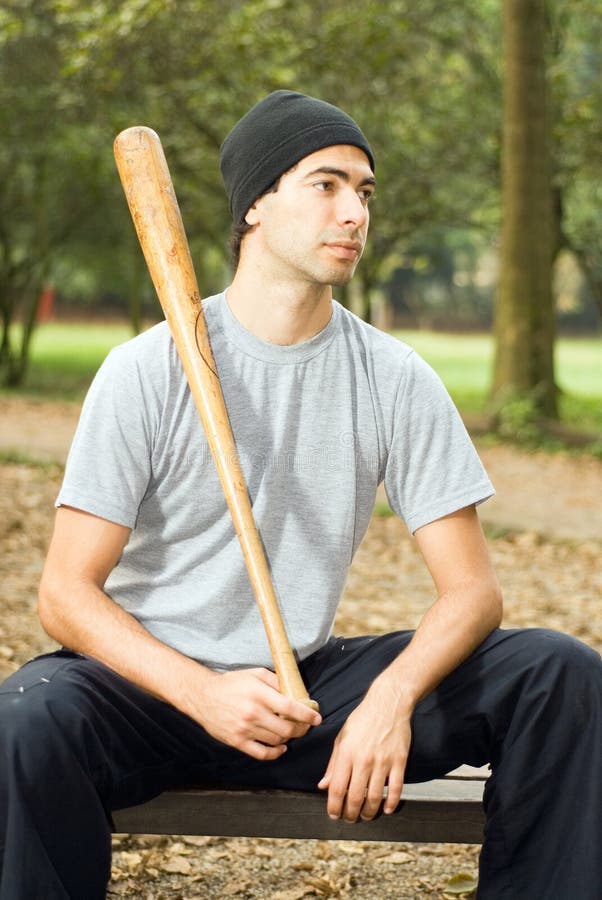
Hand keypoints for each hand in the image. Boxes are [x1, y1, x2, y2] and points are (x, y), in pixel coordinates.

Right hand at [188, 667, 320, 760]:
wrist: (203, 696)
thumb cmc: (231, 683)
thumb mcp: (254, 674)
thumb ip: (275, 681)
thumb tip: (296, 692)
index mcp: (258, 694)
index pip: (290, 708)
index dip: (307, 715)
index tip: (317, 718)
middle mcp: (253, 713)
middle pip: (287, 729)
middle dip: (301, 729)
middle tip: (306, 726)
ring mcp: (245, 730)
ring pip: (277, 741)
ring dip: (289, 739)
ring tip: (292, 732)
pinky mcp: (237, 742)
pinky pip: (262, 754)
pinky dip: (275, 753)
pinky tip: (281, 748)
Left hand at [317, 678, 410, 822]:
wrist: (388, 703)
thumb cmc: (362, 719)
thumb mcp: (342, 737)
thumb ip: (333, 763)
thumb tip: (323, 785)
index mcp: (346, 753)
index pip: (337, 788)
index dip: (334, 806)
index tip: (334, 814)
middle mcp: (364, 759)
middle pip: (355, 797)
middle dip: (351, 814)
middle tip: (350, 819)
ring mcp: (383, 761)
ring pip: (375, 797)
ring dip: (369, 812)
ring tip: (366, 815)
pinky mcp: (399, 761)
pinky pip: (395, 788)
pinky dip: (391, 803)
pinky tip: (386, 809)